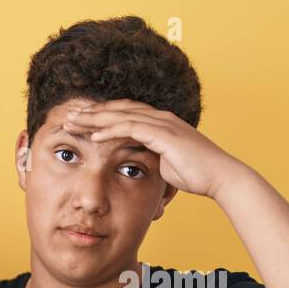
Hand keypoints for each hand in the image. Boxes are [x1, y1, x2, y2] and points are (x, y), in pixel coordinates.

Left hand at [63, 99, 248, 200]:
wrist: (220, 177)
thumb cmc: (196, 174)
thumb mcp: (166, 164)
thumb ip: (150, 159)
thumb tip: (136, 166)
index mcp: (160, 123)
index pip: (124, 113)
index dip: (101, 116)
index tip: (80, 121)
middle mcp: (160, 118)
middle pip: (118, 109)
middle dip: (92, 112)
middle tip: (68, 115)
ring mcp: (163, 124)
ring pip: (121, 116)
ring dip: (94, 119)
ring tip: (73, 122)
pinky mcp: (164, 135)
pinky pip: (131, 129)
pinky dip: (110, 131)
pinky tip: (93, 136)